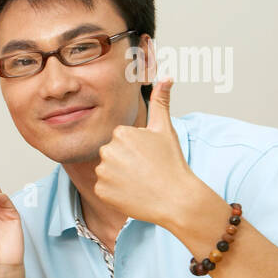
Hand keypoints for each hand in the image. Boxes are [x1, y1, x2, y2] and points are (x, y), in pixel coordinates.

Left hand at [93, 78, 200, 224]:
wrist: (176, 199)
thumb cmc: (172, 164)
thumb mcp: (165, 130)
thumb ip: (161, 102)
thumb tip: (166, 78)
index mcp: (121, 133)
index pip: (121, 138)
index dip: (136, 148)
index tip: (148, 156)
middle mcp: (107, 150)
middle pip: (112, 153)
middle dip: (125, 161)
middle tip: (145, 170)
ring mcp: (103, 172)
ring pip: (107, 171)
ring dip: (119, 176)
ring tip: (140, 181)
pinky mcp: (101, 190)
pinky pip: (104, 188)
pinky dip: (115, 192)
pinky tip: (132, 193)